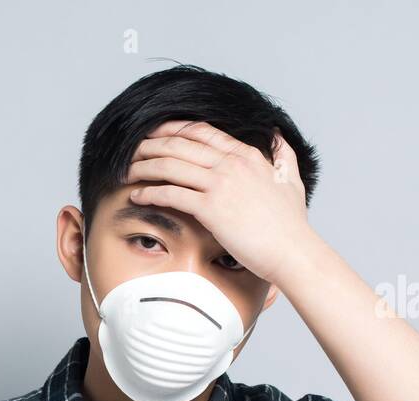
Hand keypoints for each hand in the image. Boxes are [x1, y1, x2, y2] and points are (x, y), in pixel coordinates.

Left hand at [124, 120, 316, 285]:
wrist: (292, 251)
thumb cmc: (290, 225)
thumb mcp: (291, 180)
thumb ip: (283, 155)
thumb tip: (277, 135)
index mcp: (246, 155)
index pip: (201, 131)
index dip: (172, 129)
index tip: (154, 134)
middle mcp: (231, 163)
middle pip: (178, 144)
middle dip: (149, 145)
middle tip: (130, 151)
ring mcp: (220, 184)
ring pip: (169, 166)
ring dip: (142, 167)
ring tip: (126, 172)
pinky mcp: (211, 208)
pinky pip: (170, 194)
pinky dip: (149, 193)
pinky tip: (136, 196)